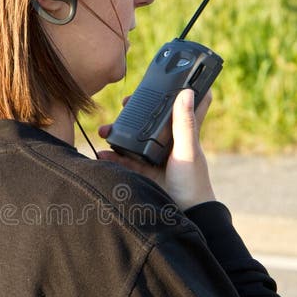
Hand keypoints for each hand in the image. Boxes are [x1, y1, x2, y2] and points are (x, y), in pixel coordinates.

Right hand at [98, 89, 215, 210]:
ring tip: (104, 131)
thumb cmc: (193, 182)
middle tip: (123, 105)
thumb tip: (187, 91)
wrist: (185, 216)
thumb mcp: (187, 149)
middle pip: (151, 121)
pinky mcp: (144, 174)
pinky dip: (112, 157)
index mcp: (183, 133)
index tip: (164, 80)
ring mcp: (155, 158)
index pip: (183, 106)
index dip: (176, 92)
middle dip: (135, 112)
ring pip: (134, 140)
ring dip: (119, 134)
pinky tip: (102, 154)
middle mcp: (169, 143)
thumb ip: (185, 123)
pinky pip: (125, 162)